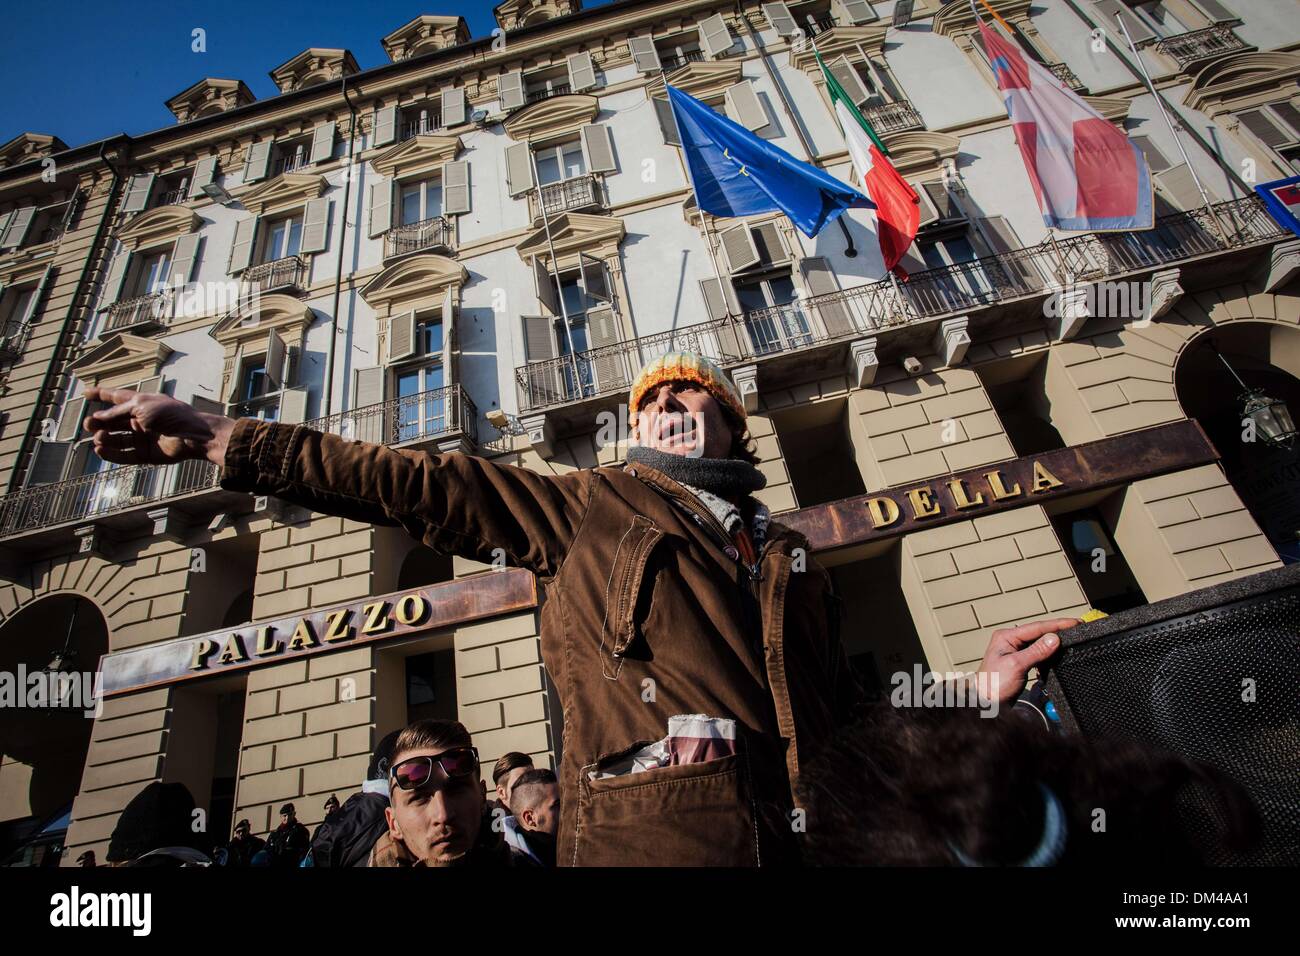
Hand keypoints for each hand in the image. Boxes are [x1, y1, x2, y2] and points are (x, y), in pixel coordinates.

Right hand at [82, 386, 235, 467]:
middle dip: (99, 423)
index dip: (101, 394)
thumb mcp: (140, 406)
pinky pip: (124, 455)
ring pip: (116, 439)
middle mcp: (141, 420)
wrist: (191, 435)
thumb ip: (118, 411)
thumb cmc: (171, 414)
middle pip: (113, 421)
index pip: (117, 398)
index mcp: (141, 404)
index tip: (86, 393)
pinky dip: (111, 454)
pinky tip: (100, 450)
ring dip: (104, 438)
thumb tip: (97, 418)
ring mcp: (143, 437)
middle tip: (88, 425)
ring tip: (98, 438)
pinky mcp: (145, 454)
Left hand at [977, 617, 1078, 703]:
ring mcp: (1015, 651)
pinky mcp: (1020, 662)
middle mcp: (1010, 641)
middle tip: (1077, 629)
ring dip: (1054, 643)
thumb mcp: (1017, 666)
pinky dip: (1048, 654)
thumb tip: (1054, 639)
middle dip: (1057, 631)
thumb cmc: (993, 685)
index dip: (1057, 624)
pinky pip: (1038, 653)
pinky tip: (1057, 654)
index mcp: (1006, 637)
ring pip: (1039, 643)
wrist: (987, 704)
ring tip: (1071, 639)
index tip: (1074, 622)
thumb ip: (1036, 651)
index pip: (1036, 627)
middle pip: (1039, 633)